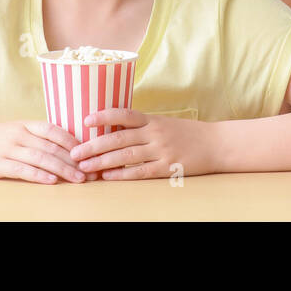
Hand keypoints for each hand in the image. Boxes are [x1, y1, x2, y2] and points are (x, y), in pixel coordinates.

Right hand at [0, 120, 87, 183]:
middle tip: (92, 171)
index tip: (90, 152)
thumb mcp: (13, 131)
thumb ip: (35, 136)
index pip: (54, 130)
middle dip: (75, 160)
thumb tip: (63, 145)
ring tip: (78, 179)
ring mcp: (8, 148)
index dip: (73, 141)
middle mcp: (19, 134)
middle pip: (52, 147)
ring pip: (42, 158)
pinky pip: (23, 169)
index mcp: (25, 125)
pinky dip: (39, 175)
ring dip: (63, 169)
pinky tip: (52, 181)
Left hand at [71, 108, 217, 180]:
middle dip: (93, 145)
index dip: (104, 116)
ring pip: (125, 155)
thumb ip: (142, 126)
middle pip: (118, 137)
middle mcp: (155, 133)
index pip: (124, 114)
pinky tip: (108, 176)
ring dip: (102, 161)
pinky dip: (122, 174)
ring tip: (84, 167)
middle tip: (74, 152)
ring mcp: (161, 150)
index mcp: (153, 120)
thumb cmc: (188, 133)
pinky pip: (140, 171)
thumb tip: (114, 129)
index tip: (85, 120)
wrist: (216, 144)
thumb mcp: (165, 123)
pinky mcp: (167, 167)